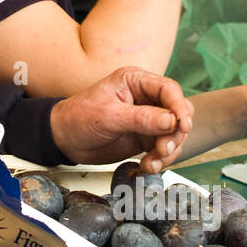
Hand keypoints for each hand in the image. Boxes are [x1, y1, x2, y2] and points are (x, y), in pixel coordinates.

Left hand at [49, 67, 193, 173]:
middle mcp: (145, 97)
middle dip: (175, 133)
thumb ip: (141, 118)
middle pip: (178, 112)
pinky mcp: (146, 137)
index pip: (168, 89)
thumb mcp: (108, 116)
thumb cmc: (79, 117)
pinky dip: (161, 159)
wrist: (65, 139)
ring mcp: (148, 118)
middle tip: (163, 149)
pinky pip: (164, 148)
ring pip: (174, 133)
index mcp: (135, 81)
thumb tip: (171, 120)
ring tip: (152, 162)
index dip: (179, 107)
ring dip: (169, 150)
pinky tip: (147, 166)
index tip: (182, 126)